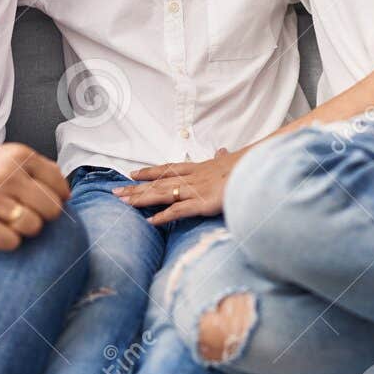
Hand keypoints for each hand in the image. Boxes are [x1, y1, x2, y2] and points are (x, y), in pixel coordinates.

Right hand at [0, 143, 69, 248]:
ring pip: (33, 227)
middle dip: (43, 216)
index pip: (58, 183)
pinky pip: (11, 242)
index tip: (46, 200)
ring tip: (8, 221)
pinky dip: (7, 241)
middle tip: (26, 213)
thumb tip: (66, 191)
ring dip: (24, 229)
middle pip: (51, 208)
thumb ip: (37, 169)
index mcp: (17, 155)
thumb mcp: (6, 159)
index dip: (58, 197)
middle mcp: (5, 175)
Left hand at [116, 149, 238, 224]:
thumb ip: (223, 158)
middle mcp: (193, 177)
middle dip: (137, 187)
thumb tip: (222, 151)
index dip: (150, 171)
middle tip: (116, 191)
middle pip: (159, 182)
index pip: (169, 168)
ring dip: (142, 199)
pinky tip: (150, 221)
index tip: (133, 173)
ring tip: (124, 203)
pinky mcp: (202, 203)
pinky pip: (178, 211)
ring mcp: (196, 190)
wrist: (257, 169)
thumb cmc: (246, 165)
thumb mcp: (231, 159)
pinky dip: (163, 216)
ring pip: (163, 194)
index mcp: (199, 168)